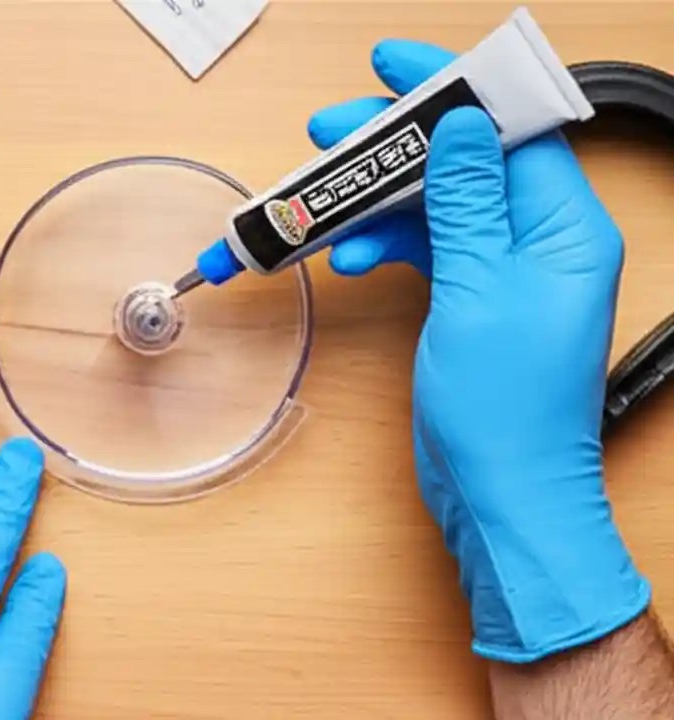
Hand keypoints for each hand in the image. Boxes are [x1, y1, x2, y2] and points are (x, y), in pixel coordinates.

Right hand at [309, 40, 649, 661]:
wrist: (500, 496)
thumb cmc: (507, 412)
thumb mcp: (481, 292)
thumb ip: (469, 204)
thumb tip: (463, 127)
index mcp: (567, 230)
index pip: (513, 132)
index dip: (455, 91)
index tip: (396, 66)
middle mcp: (540, 242)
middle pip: (466, 161)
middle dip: (397, 143)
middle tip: (333, 130)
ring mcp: (502, 271)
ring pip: (436, 204)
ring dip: (379, 199)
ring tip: (325, 199)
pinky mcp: (469, 299)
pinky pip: (424, 248)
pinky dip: (383, 246)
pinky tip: (350, 257)